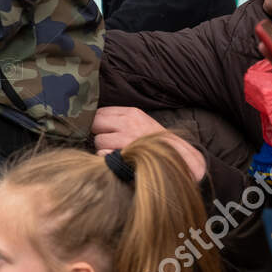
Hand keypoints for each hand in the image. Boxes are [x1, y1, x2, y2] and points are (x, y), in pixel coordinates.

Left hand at [92, 106, 206, 181]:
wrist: (177, 155)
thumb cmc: (155, 139)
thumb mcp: (140, 121)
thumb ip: (119, 119)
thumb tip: (94, 121)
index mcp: (131, 113)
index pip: (100, 112)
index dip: (97, 122)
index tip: (101, 129)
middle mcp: (127, 123)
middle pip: (95, 124)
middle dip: (98, 133)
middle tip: (108, 140)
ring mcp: (126, 139)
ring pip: (98, 141)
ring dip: (102, 148)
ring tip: (117, 151)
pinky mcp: (125, 154)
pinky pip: (103, 155)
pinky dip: (106, 158)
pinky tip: (117, 159)